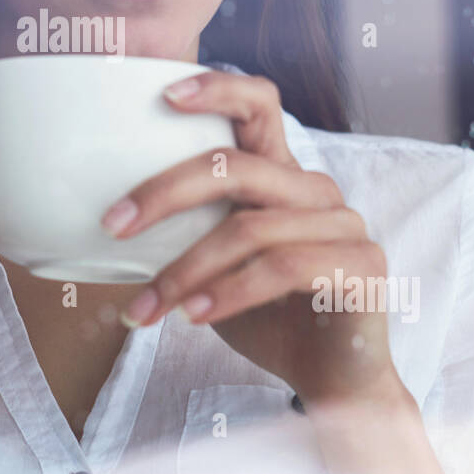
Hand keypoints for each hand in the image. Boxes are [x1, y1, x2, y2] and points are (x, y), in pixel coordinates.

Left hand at [101, 69, 399, 405]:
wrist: (333, 384)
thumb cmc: (267, 320)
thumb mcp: (215, 269)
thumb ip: (188, 233)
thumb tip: (110, 220)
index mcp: (283, 176)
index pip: (259, 105)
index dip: (217, 89)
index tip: (163, 95)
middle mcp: (316, 190)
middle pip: (236, 167)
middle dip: (165, 193)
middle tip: (113, 224)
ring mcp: (345, 225)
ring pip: (249, 228)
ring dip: (185, 271)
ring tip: (146, 307)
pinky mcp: (363, 266)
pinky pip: (281, 268)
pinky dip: (227, 293)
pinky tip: (191, 317)